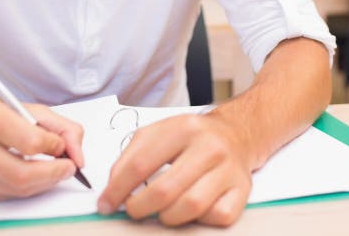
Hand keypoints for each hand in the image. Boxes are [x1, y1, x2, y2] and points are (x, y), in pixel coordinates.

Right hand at [0, 99, 84, 201]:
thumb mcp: (28, 108)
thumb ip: (62, 128)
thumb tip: (78, 156)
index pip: (31, 142)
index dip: (55, 147)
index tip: (62, 147)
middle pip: (23, 174)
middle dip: (55, 173)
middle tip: (68, 167)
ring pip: (19, 189)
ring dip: (45, 182)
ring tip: (53, 169)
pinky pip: (9, 196)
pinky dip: (28, 187)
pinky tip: (31, 174)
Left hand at [97, 113, 252, 226]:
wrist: (237, 133)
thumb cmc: (191, 137)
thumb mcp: (158, 133)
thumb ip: (130, 157)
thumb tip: (111, 191)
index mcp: (183, 128)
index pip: (140, 165)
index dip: (117, 190)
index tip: (106, 204)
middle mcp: (209, 147)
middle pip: (165, 190)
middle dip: (140, 207)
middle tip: (133, 210)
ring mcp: (229, 169)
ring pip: (191, 207)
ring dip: (168, 217)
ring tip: (161, 211)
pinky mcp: (243, 189)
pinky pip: (218, 216)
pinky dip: (201, 220)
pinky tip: (192, 210)